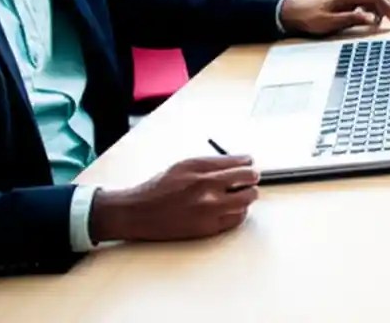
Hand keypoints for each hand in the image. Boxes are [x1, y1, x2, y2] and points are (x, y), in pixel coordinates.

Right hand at [89, 155, 259, 243]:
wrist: (137, 213)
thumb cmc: (158, 189)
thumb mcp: (183, 166)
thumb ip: (211, 165)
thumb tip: (239, 164)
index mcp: (199, 168)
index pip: (239, 162)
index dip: (247, 163)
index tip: (249, 164)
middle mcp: (205, 186)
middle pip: (248, 179)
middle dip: (251, 178)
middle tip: (251, 179)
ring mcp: (208, 208)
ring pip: (247, 200)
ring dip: (247, 196)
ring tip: (240, 195)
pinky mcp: (208, 228)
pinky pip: (237, 219)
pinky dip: (237, 213)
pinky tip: (229, 209)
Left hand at [280, 0, 389, 36]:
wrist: (291, 12)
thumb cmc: (308, 17)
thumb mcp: (329, 22)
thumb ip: (351, 19)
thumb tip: (370, 18)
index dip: (386, 5)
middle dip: (386, 5)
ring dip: (378, 8)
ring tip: (379, 22)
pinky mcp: (342, 2)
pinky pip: (362, 2)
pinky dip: (369, 9)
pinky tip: (367, 19)